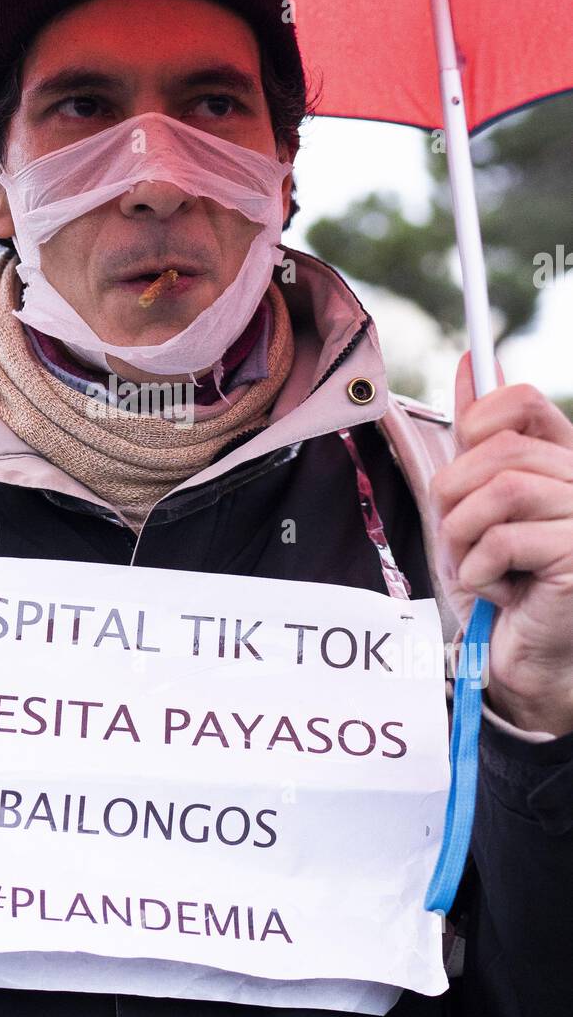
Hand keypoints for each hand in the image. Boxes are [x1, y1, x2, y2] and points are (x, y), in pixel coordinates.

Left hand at [430, 351, 572, 736]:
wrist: (532, 656)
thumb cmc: (506, 578)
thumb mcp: (483, 500)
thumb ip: (483, 436)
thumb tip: (473, 360)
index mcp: (564, 459)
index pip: (523, 401)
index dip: (477, 419)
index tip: (461, 453)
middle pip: (500, 449)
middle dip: (454, 491)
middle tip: (457, 532)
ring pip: (501, 490)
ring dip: (464, 532)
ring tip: (473, 561)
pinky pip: (505, 540)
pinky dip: (480, 568)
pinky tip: (496, 588)